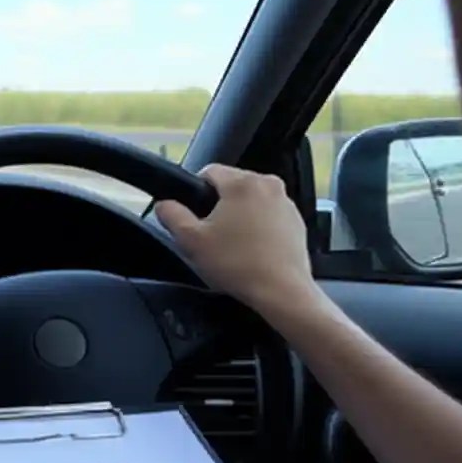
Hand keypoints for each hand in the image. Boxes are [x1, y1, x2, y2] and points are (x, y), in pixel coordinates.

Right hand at [154, 164, 321, 316]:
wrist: (281, 291)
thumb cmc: (236, 264)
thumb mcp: (191, 240)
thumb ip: (171, 215)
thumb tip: (164, 204)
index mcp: (242, 182)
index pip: (209, 171)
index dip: (196, 192)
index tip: (194, 216)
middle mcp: (268, 184)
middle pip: (232, 185)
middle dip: (219, 205)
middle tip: (212, 235)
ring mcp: (286, 203)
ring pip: (251, 201)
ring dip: (240, 216)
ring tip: (233, 246)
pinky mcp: (298, 222)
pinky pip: (269, 216)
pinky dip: (259, 228)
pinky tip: (252, 251)